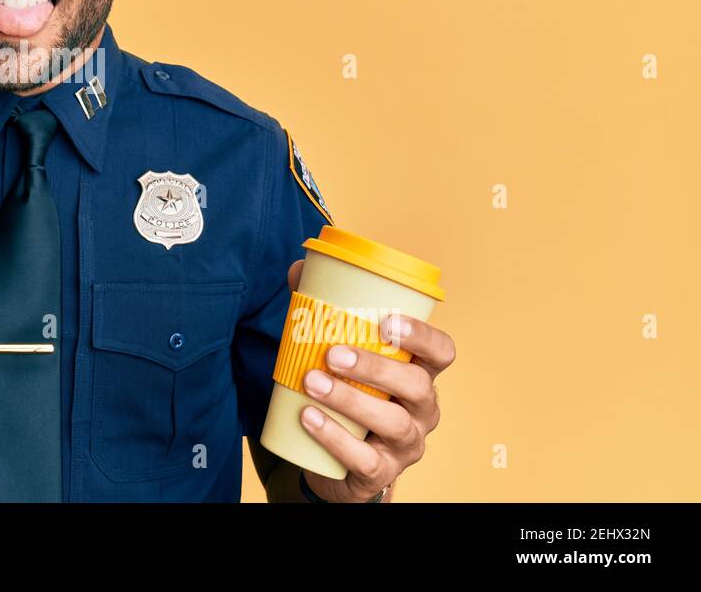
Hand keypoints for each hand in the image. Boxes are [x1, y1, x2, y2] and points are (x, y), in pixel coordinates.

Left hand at [286, 259, 455, 501]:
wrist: (333, 458)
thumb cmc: (346, 392)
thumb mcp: (339, 352)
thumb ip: (321, 308)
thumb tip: (299, 267)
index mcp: (419, 373)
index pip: (441, 352)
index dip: (422, 336)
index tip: (386, 321)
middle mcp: (422, 409)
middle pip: (416, 386)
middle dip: (376, 367)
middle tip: (333, 353)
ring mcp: (406, 445)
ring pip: (393, 423)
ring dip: (351, 400)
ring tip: (312, 382)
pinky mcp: (381, 473)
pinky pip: (366, 460)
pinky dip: (336, 438)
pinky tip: (308, 418)